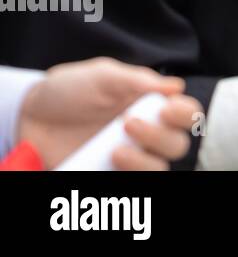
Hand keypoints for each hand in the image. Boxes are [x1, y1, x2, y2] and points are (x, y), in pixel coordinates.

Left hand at [17, 57, 201, 169]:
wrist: (31, 116)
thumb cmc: (70, 89)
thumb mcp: (102, 75)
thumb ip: (138, 80)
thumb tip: (176, 86)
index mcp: (151, 104)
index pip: (187, 113)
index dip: (185, 115)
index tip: (166, 110)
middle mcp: (146, 131)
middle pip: (177, 144)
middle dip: (159, 136)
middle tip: (127, 123)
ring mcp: (129, 155)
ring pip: (159, 168)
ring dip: (144, 161)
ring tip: (115, 150)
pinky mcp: (109, 172)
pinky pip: (132, 181)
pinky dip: (130, 173)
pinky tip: (110, 160)